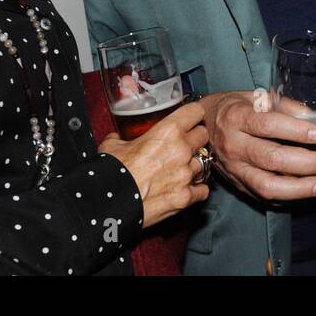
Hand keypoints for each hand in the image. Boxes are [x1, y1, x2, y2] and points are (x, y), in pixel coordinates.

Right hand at [98, 101, 210, 227]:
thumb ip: (121, 137)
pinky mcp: (186, 196)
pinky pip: (203, 190)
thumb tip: (117, 138)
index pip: (196, 112)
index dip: (193, 114)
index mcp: (168, 131)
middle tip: (185, 143)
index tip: (190, 118)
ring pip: (204, 163)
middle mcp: (182, 150)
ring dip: (195, 165)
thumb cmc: (112, 173)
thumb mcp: (112, 145)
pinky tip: (187, 188)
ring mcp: (186, 174)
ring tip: (183, 169)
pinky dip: (197, 189)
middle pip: (204, 135)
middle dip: (196, 138)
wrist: (111, 203)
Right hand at [199, 90, 315, 201]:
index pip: (267, 125)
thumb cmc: (231, 109)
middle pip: (271, 158)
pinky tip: (307, 191)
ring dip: (299, 188)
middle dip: (305, 163)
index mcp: (236, 118)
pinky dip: (288, 196)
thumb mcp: (253, 97)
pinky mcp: (238, 185)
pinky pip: (264, 197)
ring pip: (267, 185)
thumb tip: (313, 115)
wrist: (199, 129)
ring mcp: (234, 169)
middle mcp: (233, 145)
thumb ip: (284, 105)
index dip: (295, 131)